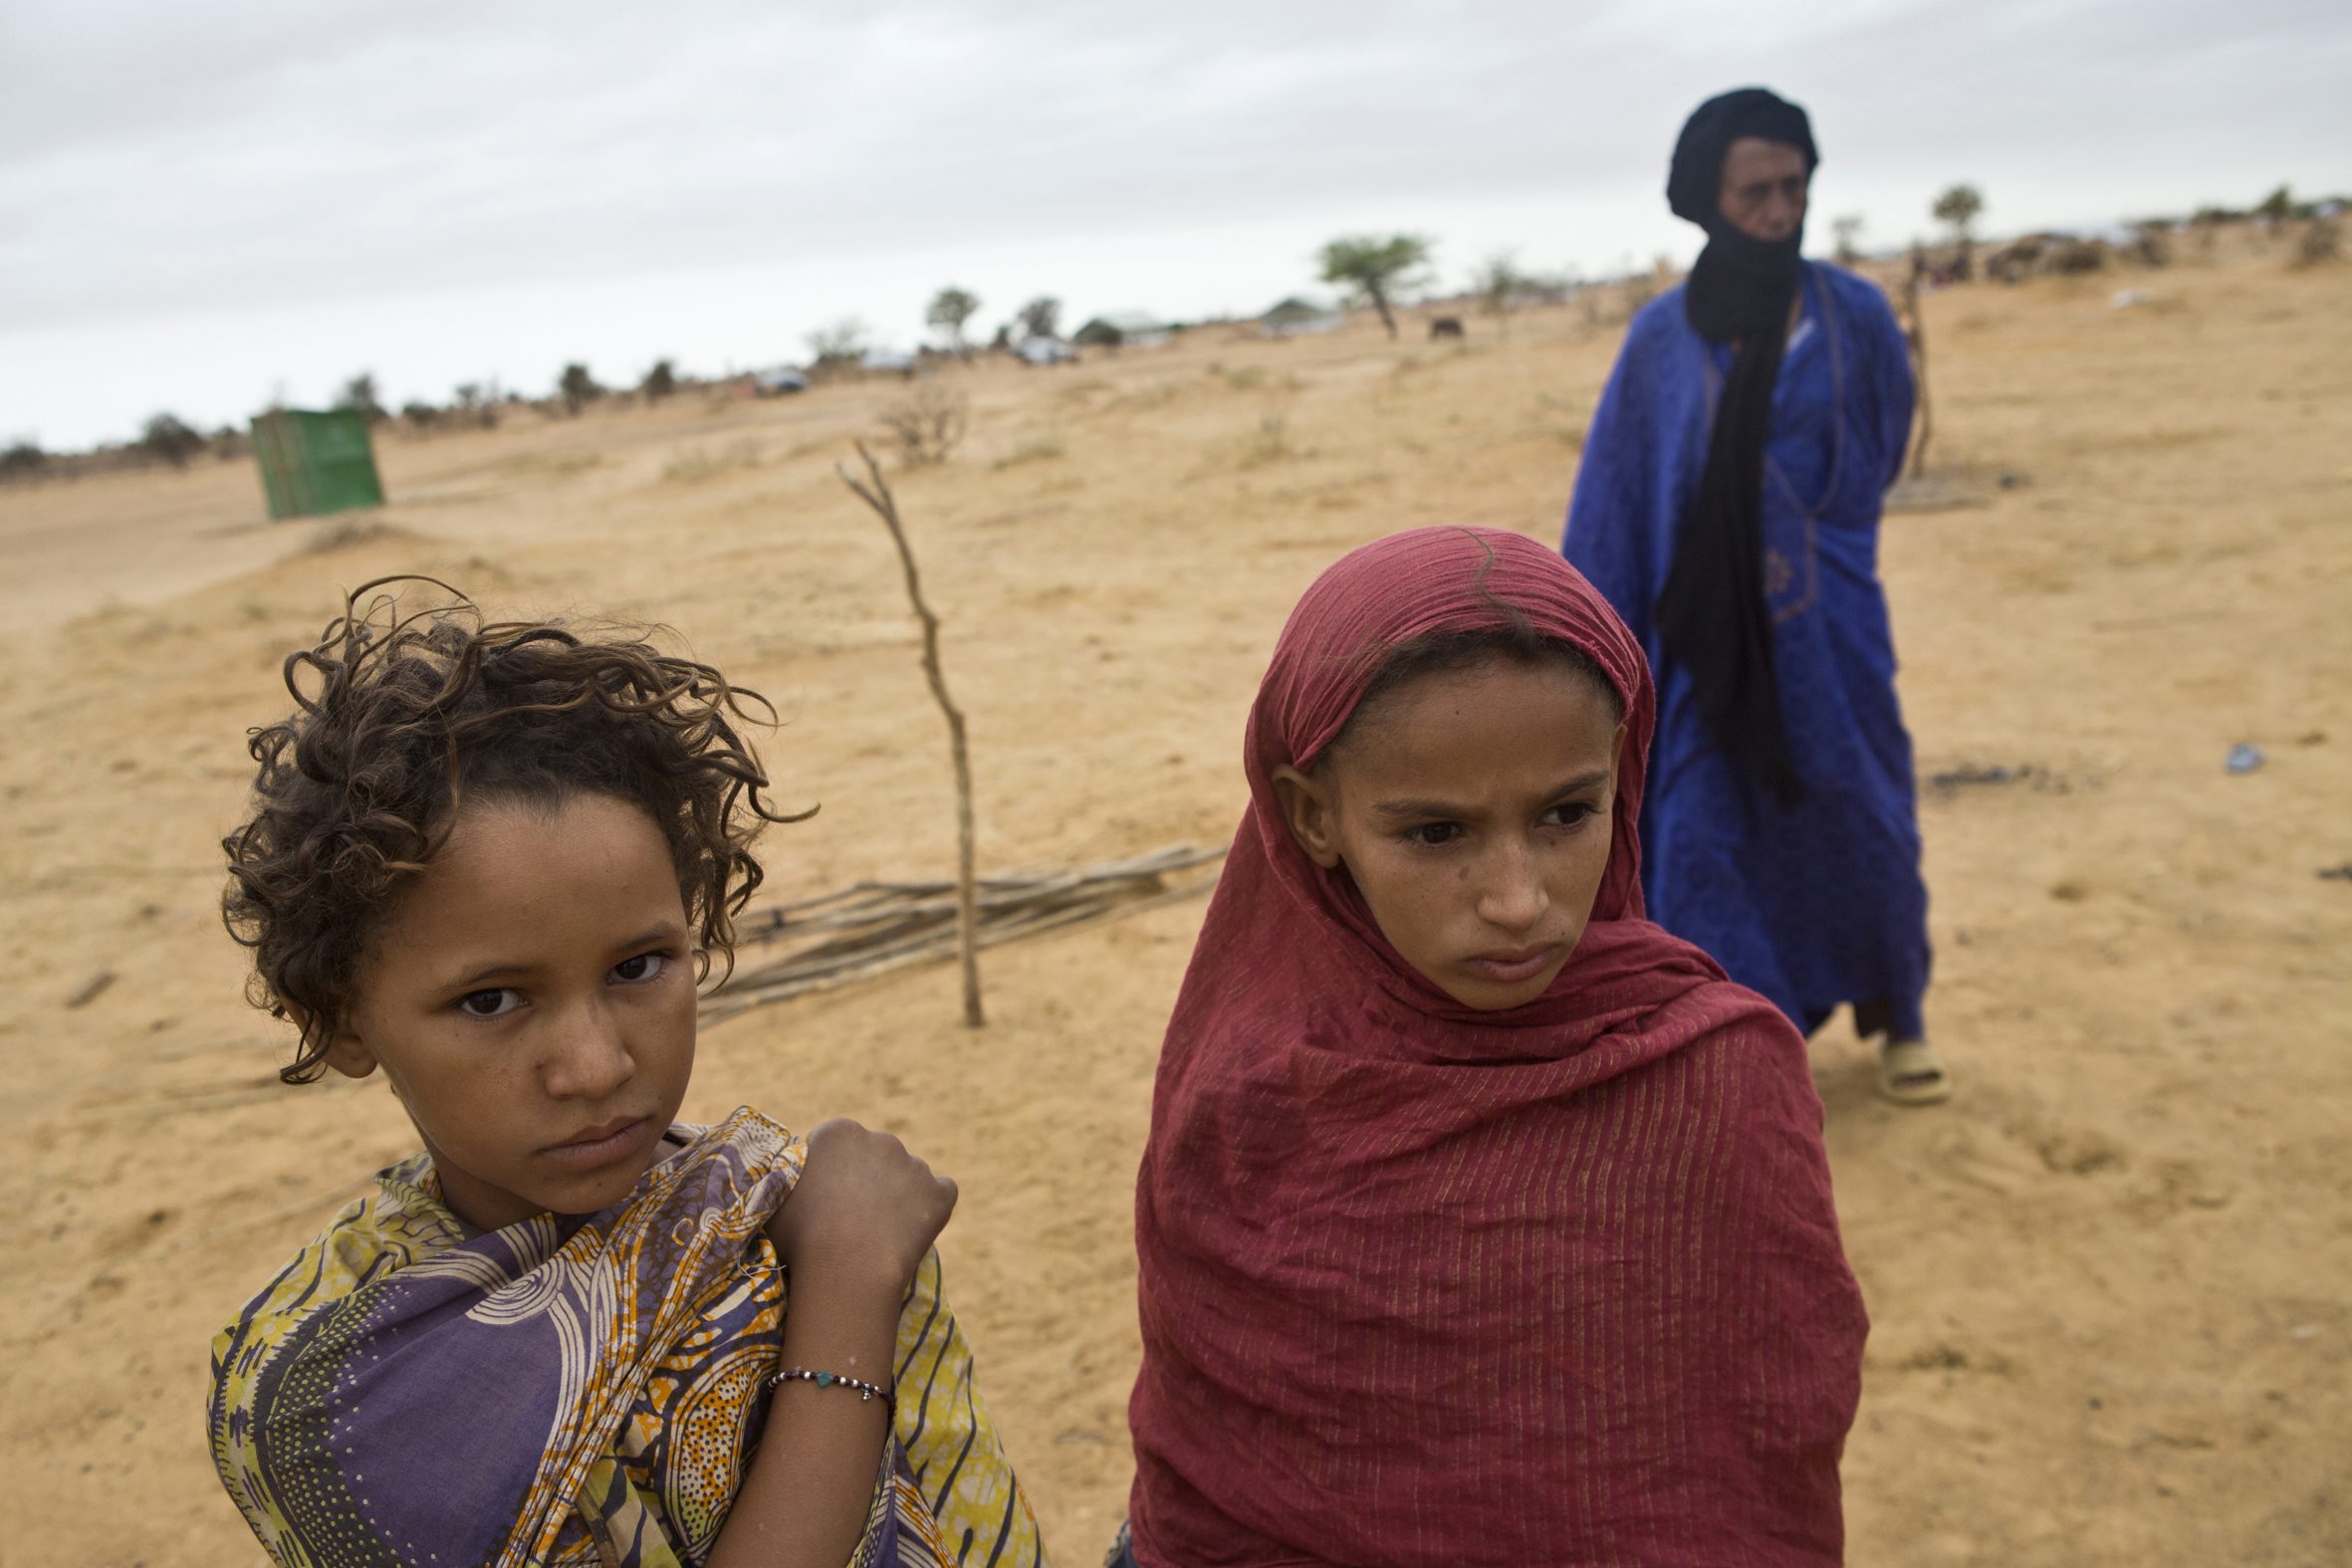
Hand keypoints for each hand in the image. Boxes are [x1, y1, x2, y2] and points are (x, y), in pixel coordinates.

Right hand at [765, 1118, 956, 1298]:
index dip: (829, 1172)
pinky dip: (931, 1209)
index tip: (823, 1199)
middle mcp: (881, 1139)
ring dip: (897, 1195)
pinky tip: (914, 1230)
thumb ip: (785, 1177)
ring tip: (880, 1233)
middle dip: (865, 1179)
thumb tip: (787, 1173)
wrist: (848, 1270)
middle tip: (852, 1219)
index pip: (836, 1145)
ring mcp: (915, 1165)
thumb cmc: (800, 1238)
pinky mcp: (940, 1192)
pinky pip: (940, 1193)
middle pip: (874, 1156)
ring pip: (906, 1176)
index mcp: (839, 1132)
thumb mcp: (774, 1199)